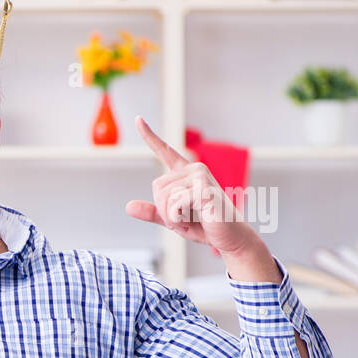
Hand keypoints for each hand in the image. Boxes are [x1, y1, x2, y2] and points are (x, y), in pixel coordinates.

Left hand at [124, 116, 256, 258]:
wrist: (229, 237)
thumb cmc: (205, 225)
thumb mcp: (172, 219)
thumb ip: (153, 212)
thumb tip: (128, 207)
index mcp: (185, 173)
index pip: (164, 151)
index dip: (149, 136)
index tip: (138, 119)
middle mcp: (193, 169)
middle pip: (157, 187)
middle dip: (165, 210)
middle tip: (185, 217)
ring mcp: (200, 176)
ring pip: (164, 197)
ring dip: (172, 216)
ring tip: (192, 218)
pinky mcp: (204, 189)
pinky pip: (174, 205)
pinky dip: (178, 219)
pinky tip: (197, 218)